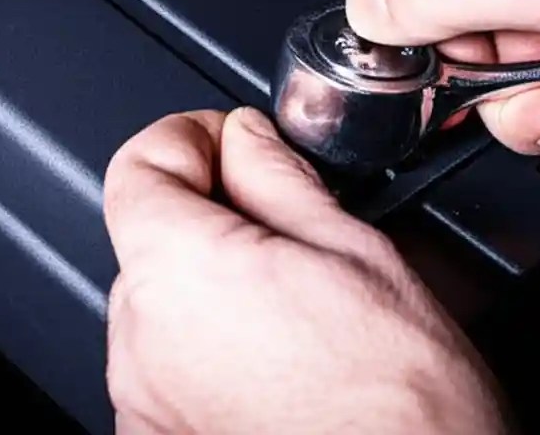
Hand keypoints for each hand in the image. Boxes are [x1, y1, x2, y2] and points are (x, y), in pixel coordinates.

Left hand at [103, 107, 507, 434]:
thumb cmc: (401, 397)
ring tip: (295, 307)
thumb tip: (249, 139)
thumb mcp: (355, 249)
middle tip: (288, 226)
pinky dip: (207, 352)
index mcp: (182, 271)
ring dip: (212, 288)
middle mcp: (140, 341)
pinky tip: (276, 360)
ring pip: (162, 307)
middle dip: (211, 216)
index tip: (232, 145)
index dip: (192, 139)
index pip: (137, 166)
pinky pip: (167, 369)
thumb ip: (278, 175)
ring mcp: (143, 401)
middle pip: (151, 238)